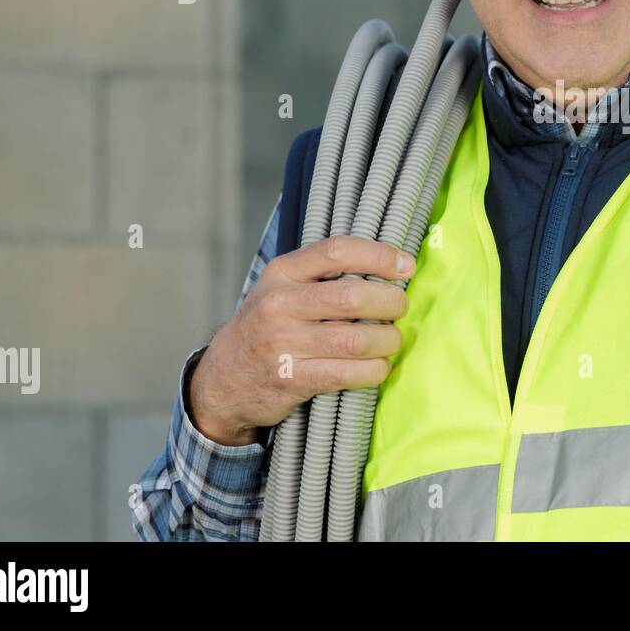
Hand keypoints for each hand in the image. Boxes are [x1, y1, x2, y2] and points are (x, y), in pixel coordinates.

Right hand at [188, 236, 413, 446]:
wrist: (222, 379)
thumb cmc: (267, 326)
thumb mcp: (281, 288)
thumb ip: (322, 274)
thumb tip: (391, 265)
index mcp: (281, 273)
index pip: (337, 251)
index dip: (380, 256)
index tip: (406, 266)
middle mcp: (279, 304)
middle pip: (352, 297)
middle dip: (391, 303)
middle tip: (401, 309)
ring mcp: (283, 343)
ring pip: (356, 339)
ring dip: (388, 340)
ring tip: (392, 340)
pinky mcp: (291, 379)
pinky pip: (349, 373)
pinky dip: (375, 370)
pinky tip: (379, 365)